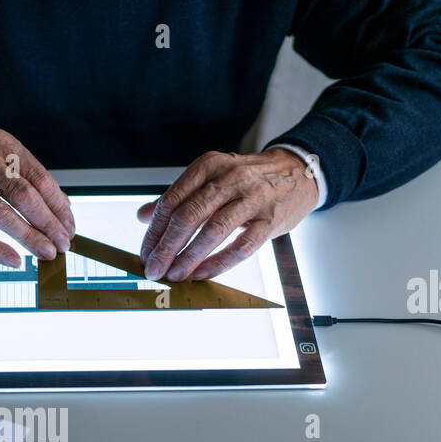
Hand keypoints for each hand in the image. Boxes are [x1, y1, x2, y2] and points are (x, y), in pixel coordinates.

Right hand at [0, 125, 74, 268]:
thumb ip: (23, 175)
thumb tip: (60, 208)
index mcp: (0, 143)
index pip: (38, 177)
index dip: (58, 205)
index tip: (70, 226)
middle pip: (22, 195)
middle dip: (48, 223)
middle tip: (63, 244)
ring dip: (28, 236)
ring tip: (46, 252)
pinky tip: (13, 259)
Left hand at [138, 148, 317, 281]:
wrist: (297, 172)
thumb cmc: (249, 179)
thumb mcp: (211, 178)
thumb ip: (178, 197)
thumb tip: (143, 217)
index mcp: (208, 166)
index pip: (171, 201)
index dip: (154, 231)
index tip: (145, 253)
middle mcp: (229, 178)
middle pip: (188, 216)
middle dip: (166, 248)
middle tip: (154, 269)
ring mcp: (252, 198)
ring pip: (213, 231)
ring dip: (189, 258)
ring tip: (175, 275)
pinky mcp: (270, 219)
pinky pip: (241, 247)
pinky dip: (218, 263)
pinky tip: (202, 275)